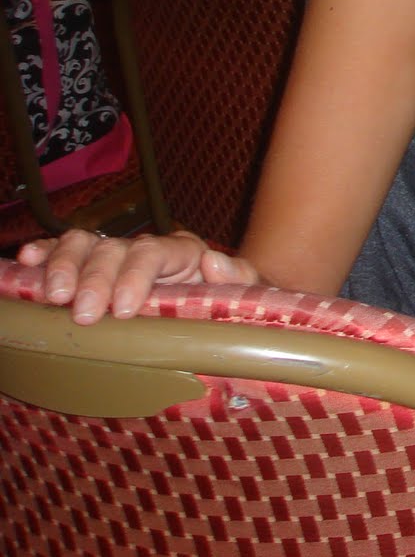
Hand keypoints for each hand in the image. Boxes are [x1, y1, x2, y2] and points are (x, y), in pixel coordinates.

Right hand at [15, 229, 260, 324]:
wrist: (221, 306)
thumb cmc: (232, 303)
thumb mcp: (247, 293)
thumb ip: (238, 278)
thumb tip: (213, 261)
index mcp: (183, 252)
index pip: (154, 252)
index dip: (135, 276)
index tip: (124, 308)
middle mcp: (145, 250)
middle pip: (113, 249)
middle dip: (95, 278)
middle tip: (84, 312)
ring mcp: (117, 257)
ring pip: (84, 244)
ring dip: (64, 266)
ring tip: (52, 295)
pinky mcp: (93, 270)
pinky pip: (64, 253)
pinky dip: (44, 256)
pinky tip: (26, 265)